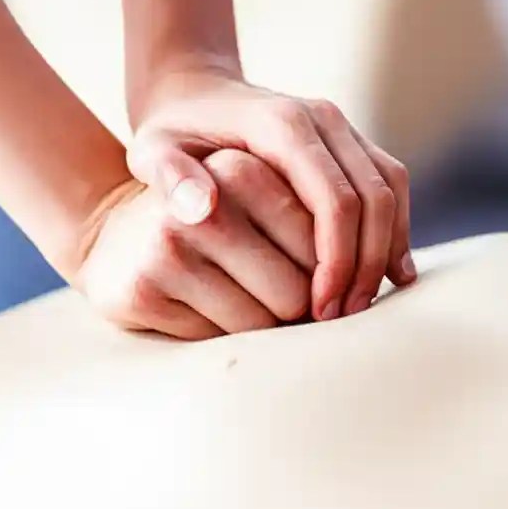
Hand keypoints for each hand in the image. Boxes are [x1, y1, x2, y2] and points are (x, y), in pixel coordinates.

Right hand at [76, 149, 318, 339]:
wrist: (112, 237)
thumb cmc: (207, 222)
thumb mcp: (253, 196)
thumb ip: (321, 212)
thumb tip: (395, 274)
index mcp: (241, 168)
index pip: (323, 243)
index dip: (326, 272)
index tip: (309, 273)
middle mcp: (205, 205)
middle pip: (297, 292)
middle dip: (298, 306)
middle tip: (274, 294)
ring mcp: (169, 248)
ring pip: (261, 323)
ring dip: (264, 327)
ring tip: (240, 300)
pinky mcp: (143, 290)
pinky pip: (216, 340)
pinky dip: (221, 336)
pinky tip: (201, 309)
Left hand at [127, 67, 415, 321]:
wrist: (194, 91)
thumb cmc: (170, 131)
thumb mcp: (151, 150)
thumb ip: (168, 176)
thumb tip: (201, 207)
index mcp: (281, 124)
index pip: (333, 198)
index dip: (336, 258)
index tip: (320, 307)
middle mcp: (322, 118)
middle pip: (373, 196)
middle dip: (366, 262)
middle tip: (344, 316)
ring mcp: (342, 127)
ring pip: (391, 189)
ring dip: (386, 248)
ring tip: (362, 303)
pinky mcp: (350, 141)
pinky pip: (389, 183)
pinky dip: (394, 228)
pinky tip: (388, 273)